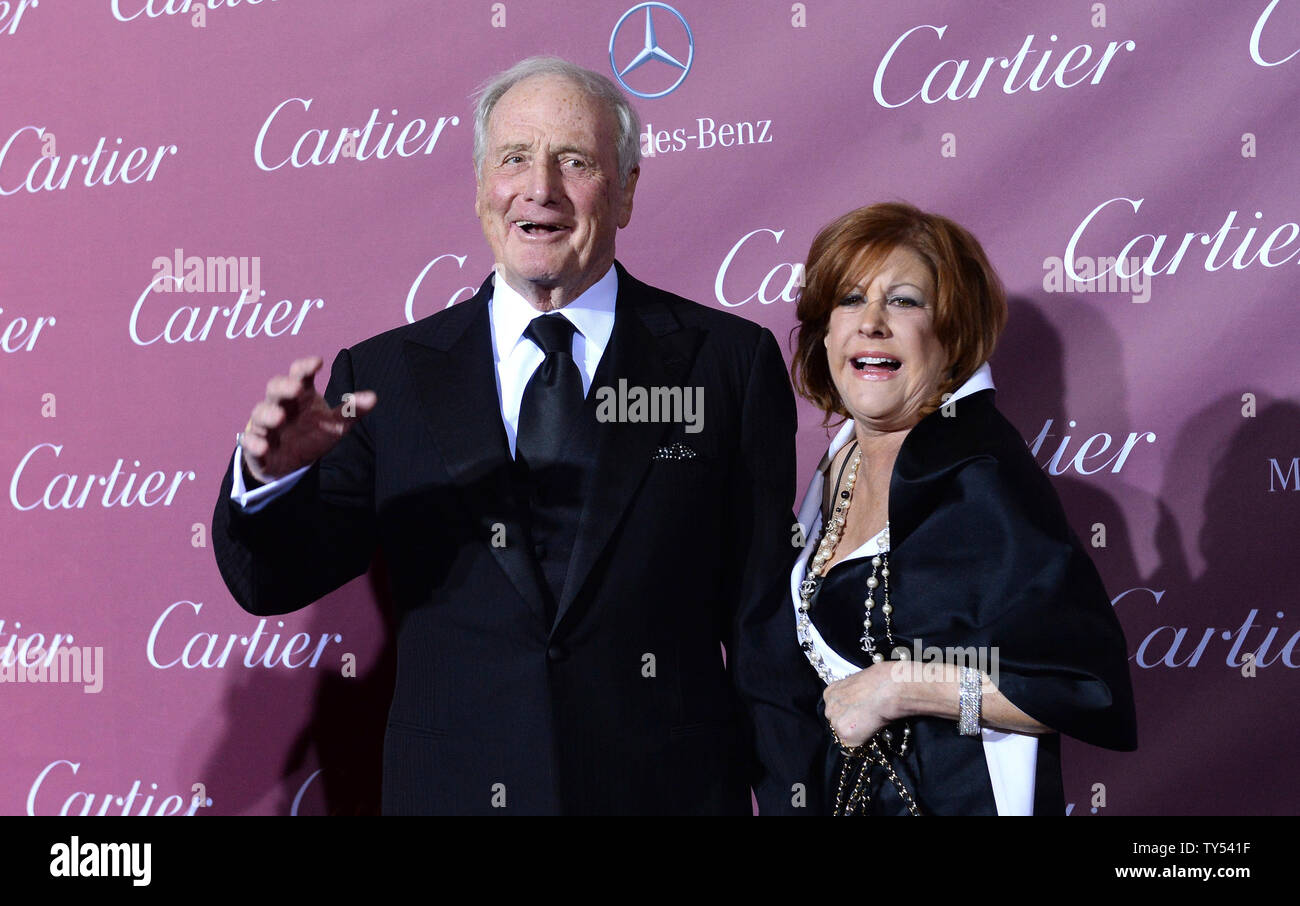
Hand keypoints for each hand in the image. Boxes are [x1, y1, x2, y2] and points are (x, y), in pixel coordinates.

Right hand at [240, 356, 376, 482]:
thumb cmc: (314, 433)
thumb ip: (352, 410)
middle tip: (296, 388)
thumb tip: (373, 397)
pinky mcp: (257, 447)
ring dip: (268, 414)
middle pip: (275, 388)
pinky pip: (250, 442)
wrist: (294, 463)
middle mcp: (280, 405)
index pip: (299, 374)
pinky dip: (253, 443)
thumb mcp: (337, 424)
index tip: (318, 362)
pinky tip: (262, 446)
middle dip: (284, 386)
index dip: (305, 366)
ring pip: (260, 413)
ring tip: (280, 417)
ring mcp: (266, 425)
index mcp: (300, 395)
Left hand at [823, 662, 898, 747]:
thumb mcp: (857, 685)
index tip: (856, 714)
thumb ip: (851, 697)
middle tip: (864, 720)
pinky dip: (861, 739)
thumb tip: (858, 706)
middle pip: (837, 722)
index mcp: (829, 693)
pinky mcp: (845, 735)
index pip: (835, 709)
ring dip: (854, 732)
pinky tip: (871, 727)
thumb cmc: (877, 682)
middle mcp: (829, 709)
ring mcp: (836, 723)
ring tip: (870, 722)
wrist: (885, 688)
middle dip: (849, 723)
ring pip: (844, 733)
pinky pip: (852, 743)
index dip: (847, 713)